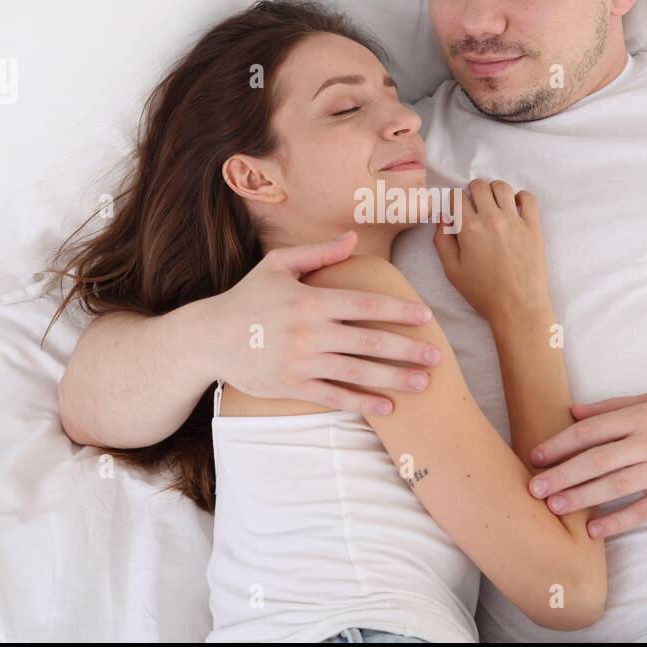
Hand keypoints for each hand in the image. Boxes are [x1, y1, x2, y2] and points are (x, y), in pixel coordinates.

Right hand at [213, 230, 440, 416]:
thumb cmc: (247, 298)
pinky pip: (333, 397)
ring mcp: (301, 362)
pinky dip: (362, 404)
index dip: (399, 312)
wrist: (208, 338)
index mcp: (311, 301)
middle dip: (407, 350)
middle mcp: (310, 333)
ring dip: (394, 379)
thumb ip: (319, 253)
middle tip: (438, 356)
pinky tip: (387, 408)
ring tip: (423, 384)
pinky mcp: (292, 386)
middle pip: (369, 342)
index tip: (426, 317)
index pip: (365, 306)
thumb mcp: (278, 266)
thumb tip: (352, 238)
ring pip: (357, 372)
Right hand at [433, 178, 551, 323]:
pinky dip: (520, 197)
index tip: (458, 208)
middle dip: (473, 191)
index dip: (454, 200)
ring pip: (502, 187)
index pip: (457, 197)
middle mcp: (492, 219)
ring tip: (494, 203)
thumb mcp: (452, 271)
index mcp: (469, 229)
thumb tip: (442, 218)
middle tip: (475, 203)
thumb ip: (442, 241)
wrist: (518, 307)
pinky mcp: (533, 226)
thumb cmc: (483, 293)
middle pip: (479, 186)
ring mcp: (515, 220)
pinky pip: (528, 198)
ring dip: (494, 191)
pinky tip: (515, 208)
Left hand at [526, 392, 646, 536]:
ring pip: (615, 485)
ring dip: (582, 497)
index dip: (560, 444)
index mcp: (642, 414)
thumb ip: (613, 407)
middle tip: (533, 488)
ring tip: (555, 507)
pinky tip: (595, 530)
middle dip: (561, 474)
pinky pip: (644, 510)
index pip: (591, 430)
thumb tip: (574, 413)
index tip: (535, 456)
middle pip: (597, 459)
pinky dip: (618, 520)